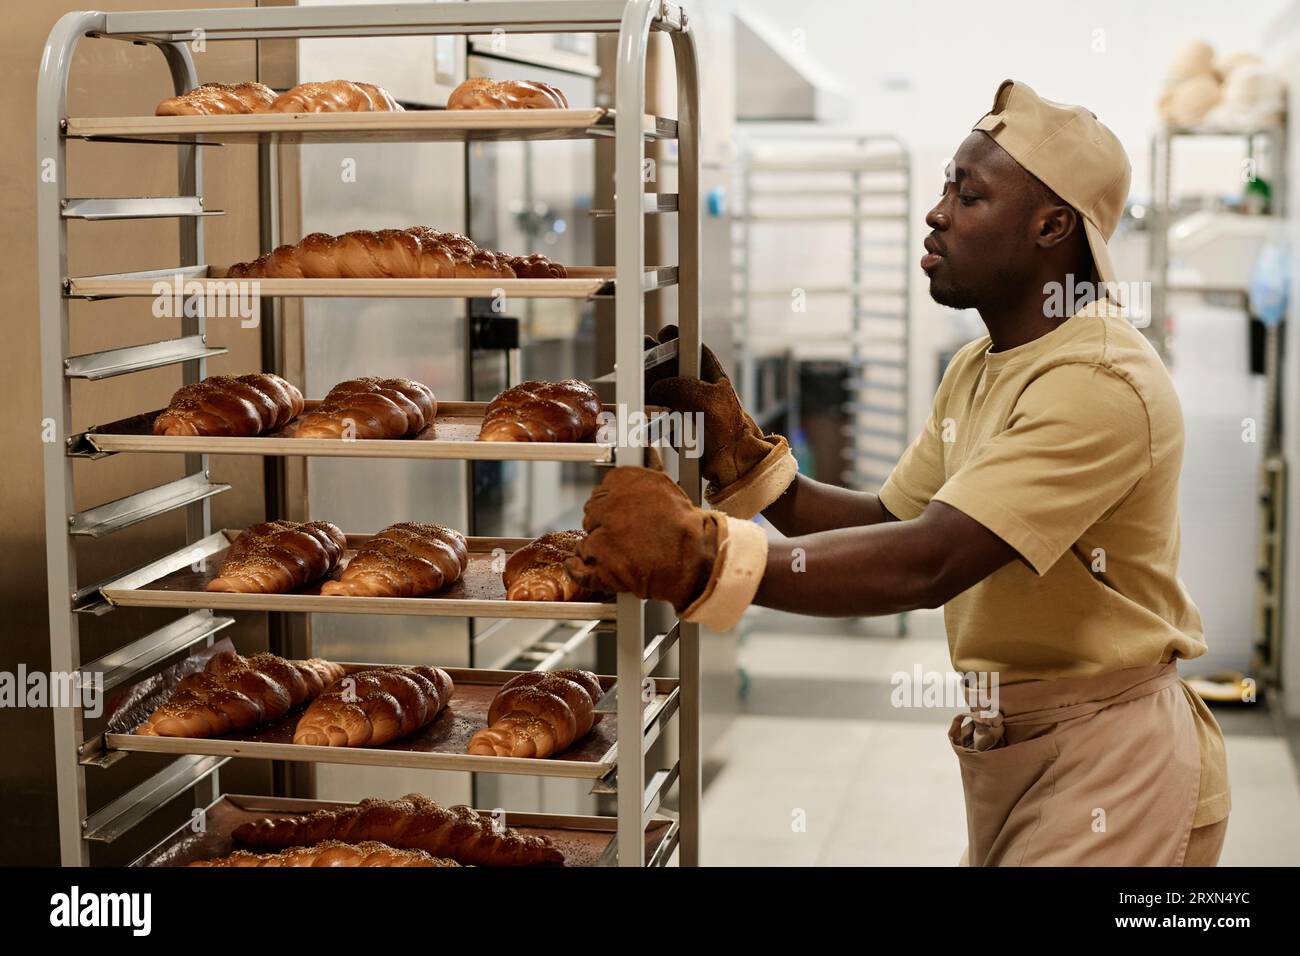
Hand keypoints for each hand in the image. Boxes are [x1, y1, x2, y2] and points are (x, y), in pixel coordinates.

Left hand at [564, 461, 719, 612]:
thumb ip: (646, 471)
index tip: (617, 514)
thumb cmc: (685, 528)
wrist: (696, 559)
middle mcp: (611, 503)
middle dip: (603, 525)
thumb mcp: (666, 487)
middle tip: (623, 537)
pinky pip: (580, 566)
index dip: (609, 506)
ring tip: (622, 556)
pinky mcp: (602, 559)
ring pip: (586, 540)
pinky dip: (581, 571)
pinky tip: (588, 569)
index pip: (602, 490)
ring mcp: (604, 532)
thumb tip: (644, 449)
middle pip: (591, 513)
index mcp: (625, 480)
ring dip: (598, 549)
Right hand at [645, 325, 776, 491]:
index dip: (676, 338)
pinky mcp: (673, 422)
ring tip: (632, 370)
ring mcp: (683, 404)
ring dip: (645, 378)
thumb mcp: (706, 400)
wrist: (729, 461)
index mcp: (709, 374)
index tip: (662, 334)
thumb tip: (656, 389)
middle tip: (642, 350)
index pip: (691, 348)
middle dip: (654, 356)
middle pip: (669, 364)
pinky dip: (643, 402)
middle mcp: (695, 386)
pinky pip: (654, 409)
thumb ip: (679, 387)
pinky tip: (635, 394)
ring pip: (658, 385)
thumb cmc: (727, 428)